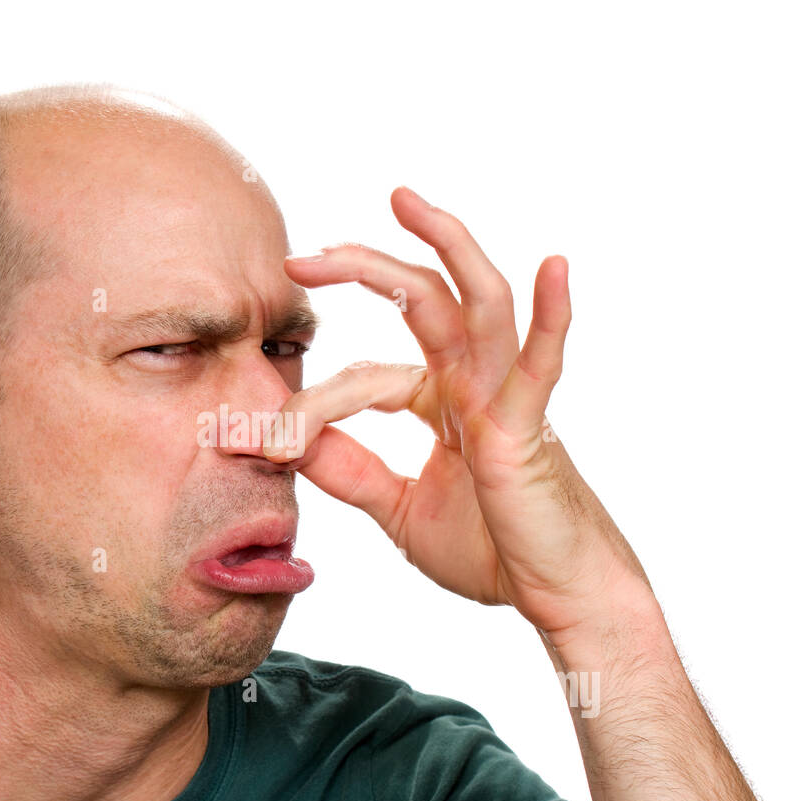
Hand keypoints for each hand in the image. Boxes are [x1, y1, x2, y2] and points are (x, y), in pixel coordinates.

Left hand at [270, 187, 649, 637]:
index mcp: (441, 399)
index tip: (253, 443)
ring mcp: (504, 396)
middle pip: (419, 300)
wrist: (552, 593)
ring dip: (445, 246)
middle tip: (300, 256)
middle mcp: (472, 382)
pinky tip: (554, 266)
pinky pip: (542, 363)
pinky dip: (552, 316)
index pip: (360, 380)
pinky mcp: (529, 427)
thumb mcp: (397, 509)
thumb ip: (350, 472)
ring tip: (404, 200)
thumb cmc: (491, 548)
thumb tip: (290, 444)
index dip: (305, 408)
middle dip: (361, 268)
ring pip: (477, 302)